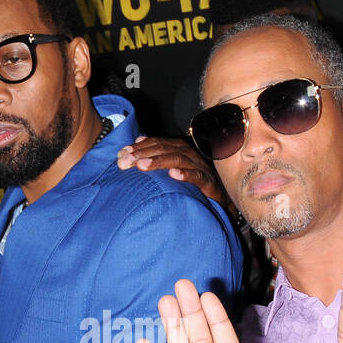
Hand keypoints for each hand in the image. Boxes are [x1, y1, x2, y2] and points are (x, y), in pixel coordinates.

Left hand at [116, 136, 233, 213]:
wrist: (221, 200)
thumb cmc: (194, 184)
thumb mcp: (172, 168)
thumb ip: (156, 155)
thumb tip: (137, 141)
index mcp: (180, 150)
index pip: (157, 143)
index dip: (138, 147)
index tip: (121, 154)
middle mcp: (190, 155)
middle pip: (164, 149)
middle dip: (142, 154)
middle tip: (124, 161)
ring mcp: (200, 167)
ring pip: (178, 159)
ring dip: (159, 162)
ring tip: (141, 166)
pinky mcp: (209, 182)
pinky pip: (197, 177)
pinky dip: (186, 174)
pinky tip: (173, 175)